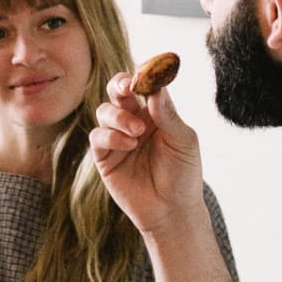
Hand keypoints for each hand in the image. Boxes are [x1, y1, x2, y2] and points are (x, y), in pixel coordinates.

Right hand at [88, 74, 204, 236]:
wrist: (172, 211)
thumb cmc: (183, 175)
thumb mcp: (183, 141)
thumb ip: (168, 114)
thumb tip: (156, 85)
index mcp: (155, 112)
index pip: (143, 85)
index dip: (142, 74)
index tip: (145, 70)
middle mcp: (134, 121)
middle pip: (117, 91)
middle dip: (120, 84)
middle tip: (127, 86)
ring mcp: (118, 138)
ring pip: (105, 111)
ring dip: (119, 116)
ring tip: (137, 132)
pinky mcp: (105, 157)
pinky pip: (98, 136)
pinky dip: (111, 136)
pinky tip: (129, 145)